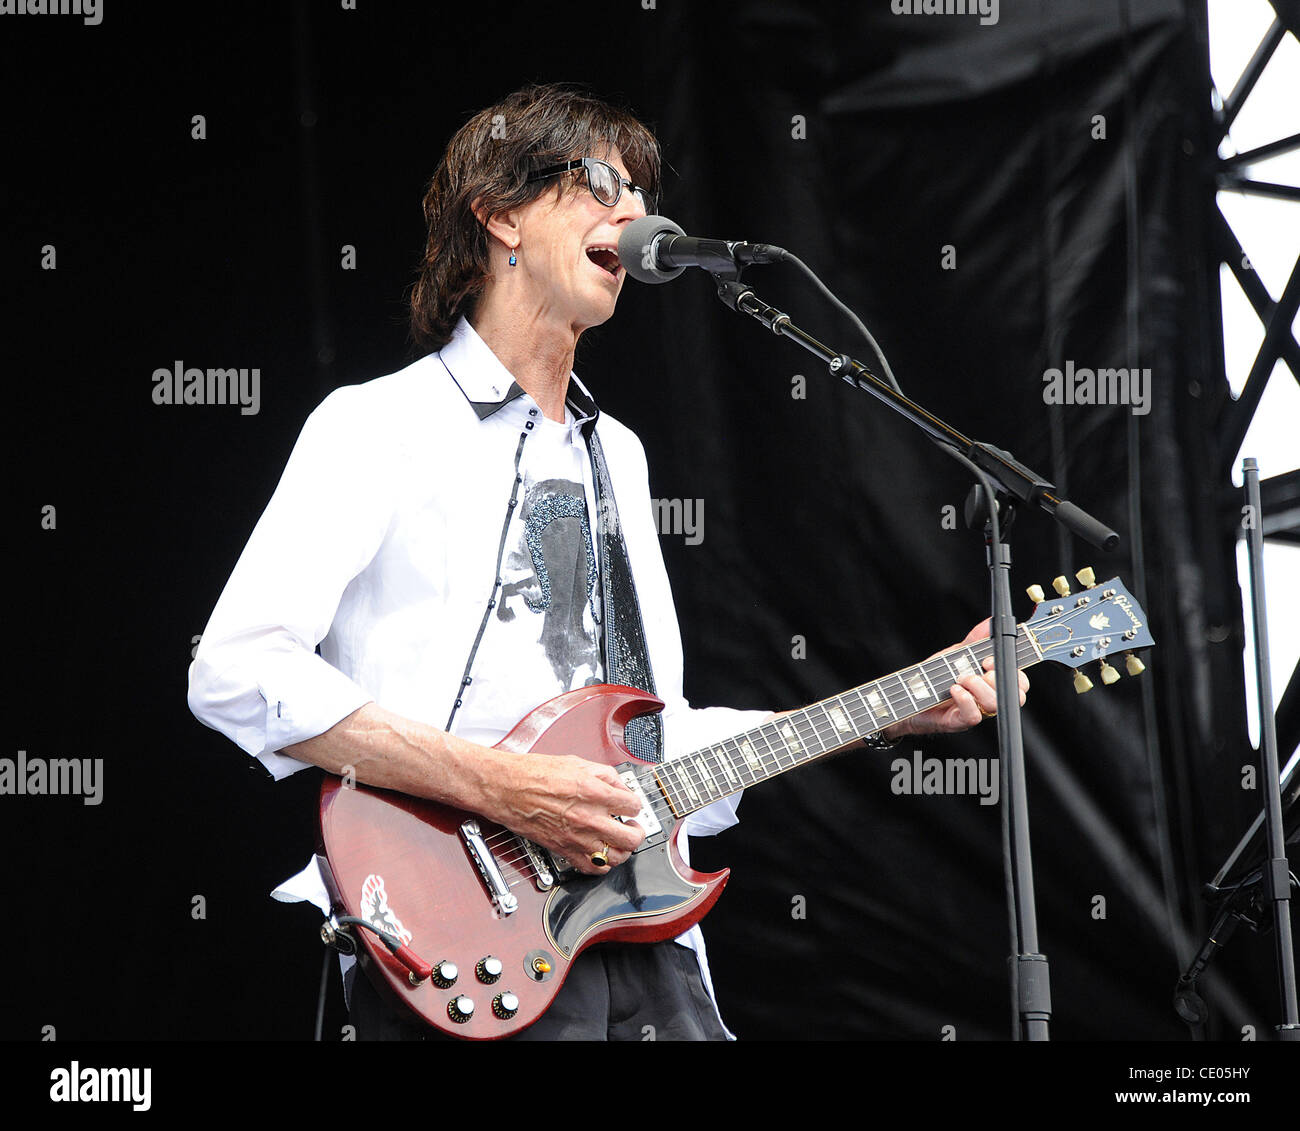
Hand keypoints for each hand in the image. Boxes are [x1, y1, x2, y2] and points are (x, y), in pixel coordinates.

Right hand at [480, 750, 644, 875]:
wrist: (506, 788)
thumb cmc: (533, 773)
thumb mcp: (576, 762)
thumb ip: (604, 774)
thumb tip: (620, 784)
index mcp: (594, 793)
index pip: (633, 805)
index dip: (635, 803)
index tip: (630, 804)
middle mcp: (589, 818)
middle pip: (632, 837)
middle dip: (638, 831)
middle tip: (633, 825)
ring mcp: (576, 838)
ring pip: (616, 858)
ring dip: (623, 850)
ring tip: (620, 840)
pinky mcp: (563, 850)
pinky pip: (592, 868)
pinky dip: (602, 864)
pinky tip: (601, 853)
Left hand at [882, 619, 1028, 739]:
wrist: (908, 695)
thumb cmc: (934, 677)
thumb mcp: (956, 654)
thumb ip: (975, 640)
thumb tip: (990, 623)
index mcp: (991, 682)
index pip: (1019, 680)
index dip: (1013, 670)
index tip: (989, 659)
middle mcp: (987, 698)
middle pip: (1016, 696)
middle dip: (999, 679)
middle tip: (980, 670)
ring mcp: (975, 711)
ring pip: (994, 704)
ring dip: (979, 687)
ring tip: (961, 678)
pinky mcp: (959, 721)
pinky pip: (973, 716)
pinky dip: (965, 699)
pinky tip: (954, 689)